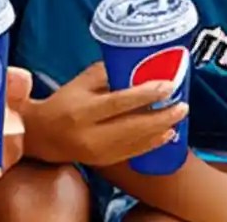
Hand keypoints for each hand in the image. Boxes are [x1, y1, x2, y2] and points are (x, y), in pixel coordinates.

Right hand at [24, 62, 187, 165]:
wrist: (43, 135)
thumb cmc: (64, 102)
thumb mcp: (79, 83)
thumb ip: (105, 74)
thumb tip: (136, 66)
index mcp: (82, 109)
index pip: (118, 102)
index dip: (145, 94)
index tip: (168, 86)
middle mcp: (90, 133)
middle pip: (133, 126)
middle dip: (162, 116)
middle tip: (182, 105)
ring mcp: (98, 150)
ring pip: (137, 141)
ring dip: (162, 129)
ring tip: (178, 116)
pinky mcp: (104, 161)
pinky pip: (134, 152)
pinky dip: (153, 143)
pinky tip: (166, 134)